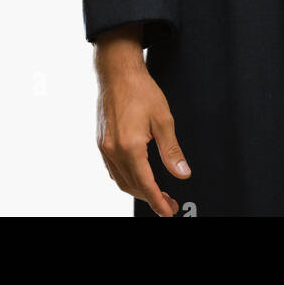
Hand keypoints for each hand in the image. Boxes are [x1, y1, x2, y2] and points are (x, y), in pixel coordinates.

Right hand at [94, 27, 189, 216]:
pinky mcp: (101, 143)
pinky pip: (113, 170)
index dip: (158, 201)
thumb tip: (182, 173)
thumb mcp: (164, 119)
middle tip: (169, 202)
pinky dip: (127, 178)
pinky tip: (138, 177)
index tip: (169, 211)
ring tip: (157, 193)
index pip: (146, 184)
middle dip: (151, 198)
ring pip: (121, 180)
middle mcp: (113, 151)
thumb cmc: (141, 90)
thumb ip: (172, 150)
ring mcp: (104, 148)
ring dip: (139, 190)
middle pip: (132, 186)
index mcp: (130, 147)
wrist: (118, 73)